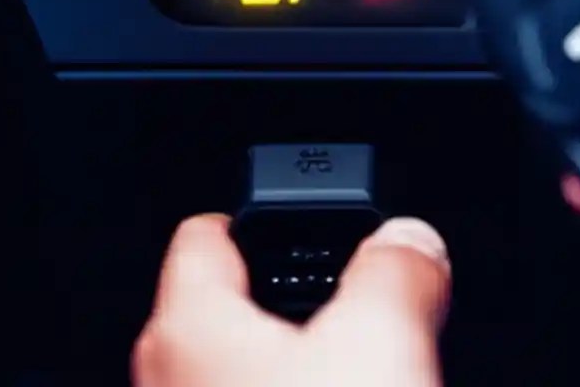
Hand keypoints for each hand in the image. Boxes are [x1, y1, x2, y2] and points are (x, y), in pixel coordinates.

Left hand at [132, 215, 450, 386]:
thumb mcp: (380, 348)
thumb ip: (395, 274)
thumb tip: (409, 238)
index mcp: (190, 327)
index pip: (205, 231)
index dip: (259, 210)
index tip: (297, 211)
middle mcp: (170, 377)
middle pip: (227, 305)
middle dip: (292, 298)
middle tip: (351, 294)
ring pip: (243, 370)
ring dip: (297, 362)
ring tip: (358, 369)